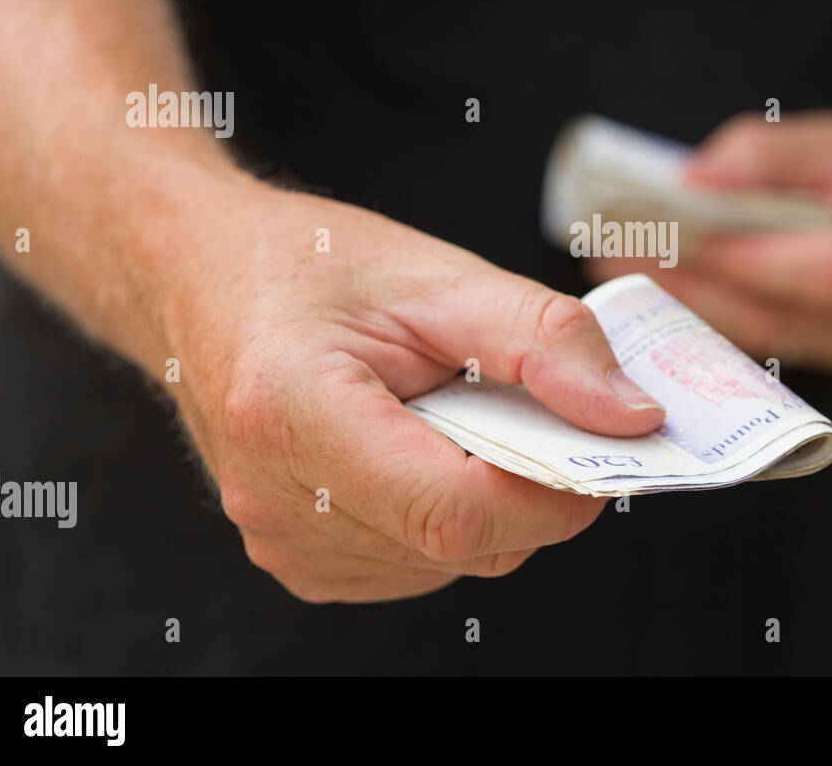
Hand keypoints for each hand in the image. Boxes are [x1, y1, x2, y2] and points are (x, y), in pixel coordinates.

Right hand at [164, 186, 664, 602]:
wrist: (200, 279)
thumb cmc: (308, 266)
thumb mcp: (437, 275)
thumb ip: (543, 341)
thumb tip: (631, 416)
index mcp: (294, 416)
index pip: (456, 511)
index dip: (554, 490)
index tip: (606, 438)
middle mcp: (278, 502)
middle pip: (465, 542)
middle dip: (537, 486)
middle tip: (544, 406)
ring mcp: (284, 542)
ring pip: (454, 561)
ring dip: (497, 497)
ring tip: (466, 412)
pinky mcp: (302, 559)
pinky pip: (421, 564)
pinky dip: (455, 513)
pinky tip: (432, 446)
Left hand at [586, 109, 831, 370]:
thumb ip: (767, 156)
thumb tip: (688, 182)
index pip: (821, 272)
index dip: (741, 261)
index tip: (666, 234)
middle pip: (777, 318)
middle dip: (687, 287)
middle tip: (611, 254)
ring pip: (762, 338)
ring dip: (685, 306)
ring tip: (619, 269)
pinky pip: (765, 340)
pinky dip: (711, 314)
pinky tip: (660, 286)